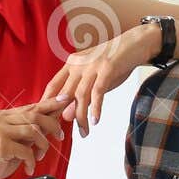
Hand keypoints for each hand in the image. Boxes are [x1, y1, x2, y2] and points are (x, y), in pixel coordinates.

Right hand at [0, 99, 68, 178]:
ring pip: (33, 130)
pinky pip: (27, 150)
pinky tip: (29, 168)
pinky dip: (32, 161)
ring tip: (39, 157)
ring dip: (43, 145)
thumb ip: (27, 132)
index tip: (65, 99)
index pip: (29, 106)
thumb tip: (50, 123)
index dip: (49, 103)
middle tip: (60, 136)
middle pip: (34, 115)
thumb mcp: (13, 143)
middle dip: (52, 125)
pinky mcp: (0, 145)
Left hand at [42, 26, 158, 136]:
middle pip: (63, 94)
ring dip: (81, 117)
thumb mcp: (93, 79)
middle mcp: (78, 64)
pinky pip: (98, 92)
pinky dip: (96, 108)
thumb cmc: (113, 63)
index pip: (53, 86)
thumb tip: (67, 117)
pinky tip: (95, 121)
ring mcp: (92, 65)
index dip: (46, 103)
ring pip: (80, 96)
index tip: (43, 120)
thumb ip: (81, 95)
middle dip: (60, 116)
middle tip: (58, 134)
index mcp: (71, 64)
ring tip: (83, 132)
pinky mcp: (107, 68)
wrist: (136, 44)